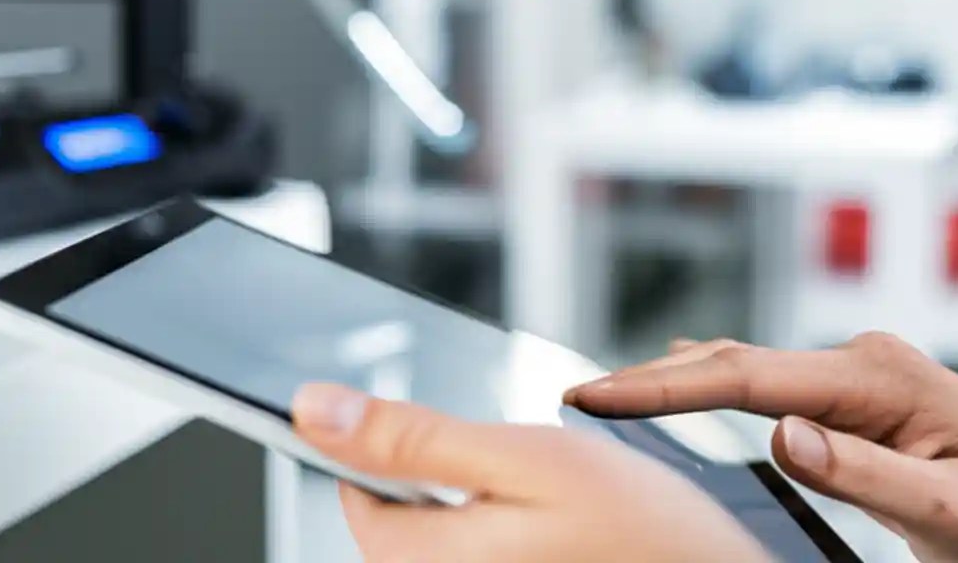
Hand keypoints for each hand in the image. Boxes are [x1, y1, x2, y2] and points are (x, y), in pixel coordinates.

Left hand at [291, 383, 769, 562]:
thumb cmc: (645, 538)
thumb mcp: (521, 458)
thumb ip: (410, 436)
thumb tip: (313, 409)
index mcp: (421, 560)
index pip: (357, 492)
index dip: (396, 444)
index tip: (447, 433)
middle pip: (404, 519)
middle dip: (451, 479)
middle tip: (528, 473)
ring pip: (449, 539)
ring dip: (485, 508)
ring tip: (557, 508)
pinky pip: (485, 557)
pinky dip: (510, 535)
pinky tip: (564, 535)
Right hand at [565, 333, 957, 562]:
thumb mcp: (948, 511)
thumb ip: (866, 473)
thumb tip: (782, 434)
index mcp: (876, 376)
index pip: (743, 377)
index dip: (660, 387)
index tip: (594, 395)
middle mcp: (857, 361)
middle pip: (729, 361)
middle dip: (649, 378)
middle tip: (577, 395)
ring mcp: (852, 372)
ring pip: (740, 365)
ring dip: (674, 378)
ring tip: (609, 392)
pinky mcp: (848, 391)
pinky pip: (761, 378)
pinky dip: (709, 381)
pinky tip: (681, 372)